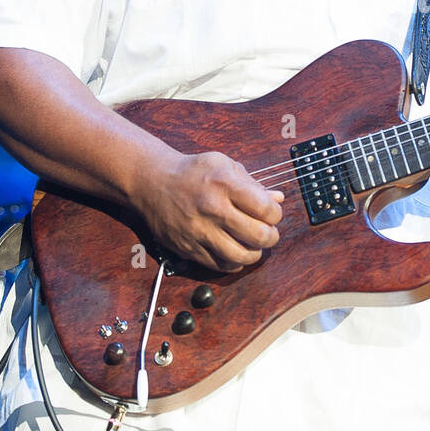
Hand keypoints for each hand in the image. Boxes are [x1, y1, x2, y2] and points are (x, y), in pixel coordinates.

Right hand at [134, 151, 283, 271]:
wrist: (152, 182)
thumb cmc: (192, 172)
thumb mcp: (224, 165)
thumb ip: (253, 183)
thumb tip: (278, 199)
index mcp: (225, 184)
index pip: (266, 209)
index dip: (275, 214)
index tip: (271, 213)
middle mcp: (213, 209)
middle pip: (258, 236)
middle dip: (271, 237)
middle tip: (268, 233)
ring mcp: (199, 231)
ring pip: (240, 256)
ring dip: (254, 254)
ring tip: (252, 245)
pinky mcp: (188, 247)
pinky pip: (219, 265)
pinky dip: (233, 262)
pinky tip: (234, 252)